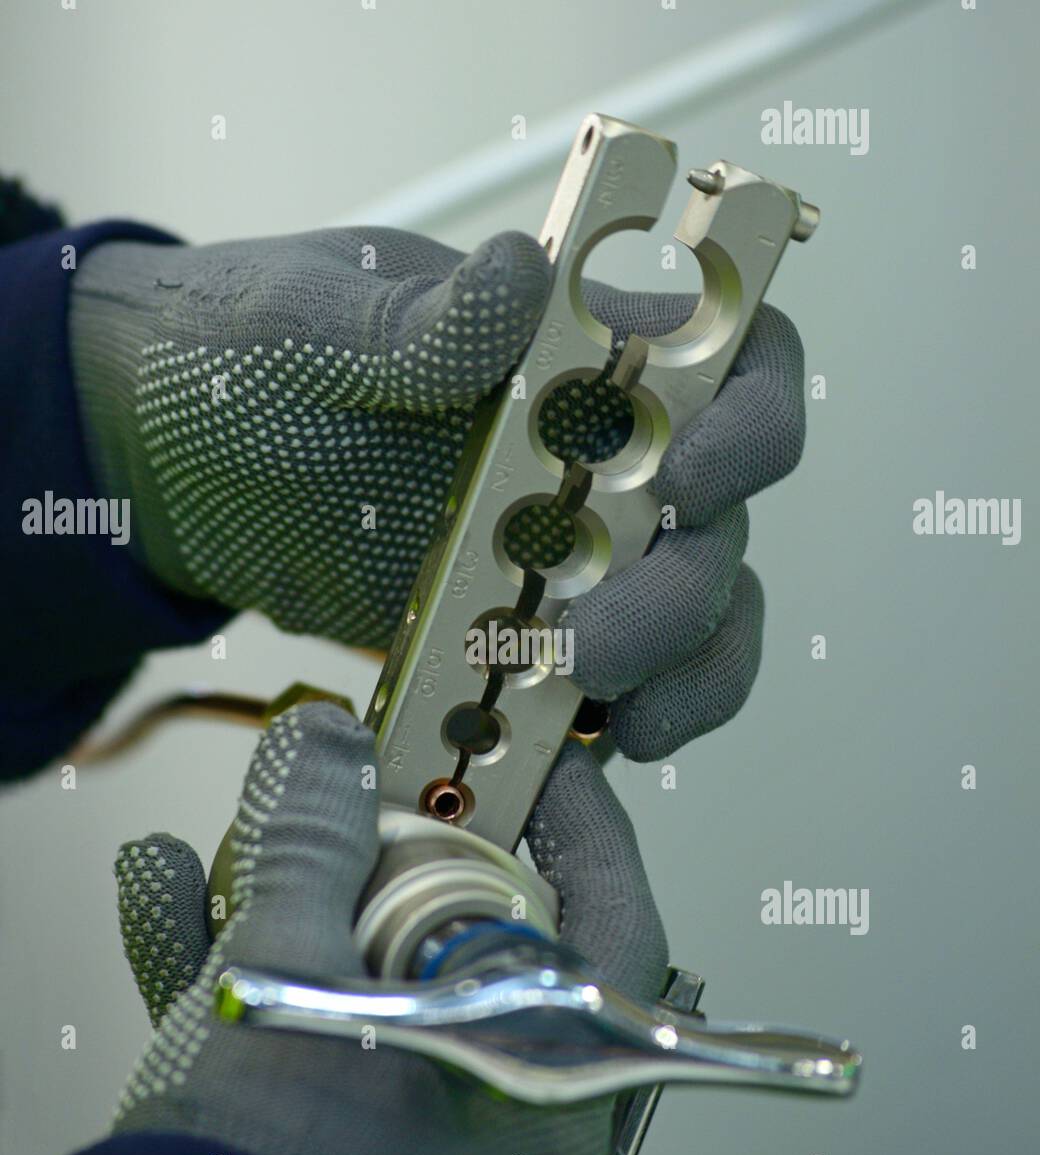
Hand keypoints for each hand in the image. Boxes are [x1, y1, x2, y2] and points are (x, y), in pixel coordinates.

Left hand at [70, 228, 804, 760]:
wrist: (179, 470)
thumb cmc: (244, 363)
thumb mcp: (314, 326)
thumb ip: (419, 319)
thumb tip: (517, 274)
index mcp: (576, 351)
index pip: (731, 366)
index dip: (748, 423)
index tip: (690, 476)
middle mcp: (598, 459)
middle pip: (715, 528)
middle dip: (676, 594)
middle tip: (593, 644)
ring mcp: (568, 561)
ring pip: (689, 627)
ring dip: (668, 676)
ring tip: (598, 716)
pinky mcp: (524, 645)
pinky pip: (606, 700)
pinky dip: (603, 735)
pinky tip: (561, 762)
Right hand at [112, 701, 666, 1154]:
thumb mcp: (288, 972)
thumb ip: (316, 842)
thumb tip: (329, 747)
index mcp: (542, 1076)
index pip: (611, 920)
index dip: (582, 824)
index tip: (540, 761)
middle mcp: (505, 1119)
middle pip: (486, 946)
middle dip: (409, 862)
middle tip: (371, 800)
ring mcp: (430, 1141)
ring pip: (393, 987)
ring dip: (308, 907)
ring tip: (240, 841)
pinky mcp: (352, 1153)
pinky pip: (334, 1035)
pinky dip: (266, 971)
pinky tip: (177, 902)